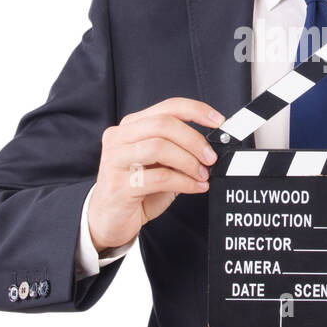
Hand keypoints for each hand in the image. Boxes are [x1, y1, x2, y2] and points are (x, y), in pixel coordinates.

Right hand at [88, 98, 224, 251]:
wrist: (108, 219)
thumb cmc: (136, 189)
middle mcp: (119, 138)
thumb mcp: (159, 164)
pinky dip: (183, 182)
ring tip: (202, 174)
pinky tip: (194, 187)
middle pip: (163, 125)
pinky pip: (158, 177)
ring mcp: (115, 160)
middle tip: (210, 157)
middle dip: (194, 140)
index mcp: (131, 126)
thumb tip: (210, 147)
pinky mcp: (118, 184)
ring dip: (188, 161)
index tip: (218, 121)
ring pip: (159, 147)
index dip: (195, 110)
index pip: (167, 108)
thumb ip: (178, 150)